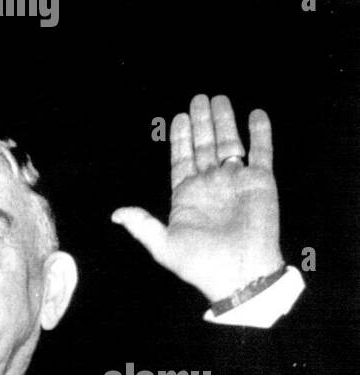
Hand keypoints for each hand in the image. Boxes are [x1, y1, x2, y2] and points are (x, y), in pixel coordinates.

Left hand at [112, 94, 282, 302]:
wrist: (239, 273)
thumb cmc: (199, 264)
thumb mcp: (163, 245)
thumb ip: (142, 225)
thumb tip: (116, 214)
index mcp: (186, 196)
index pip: (181, 160)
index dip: (180, 138)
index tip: (178, 117)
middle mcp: (210, 185)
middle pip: (204, 146)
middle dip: (201, 122)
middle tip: (198, 98)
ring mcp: (235, 181)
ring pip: (230, 143)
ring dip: (225, 121)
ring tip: (219, 99)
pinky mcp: (260, 181)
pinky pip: (262, 151)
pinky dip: (260, 132)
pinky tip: (256, 114)